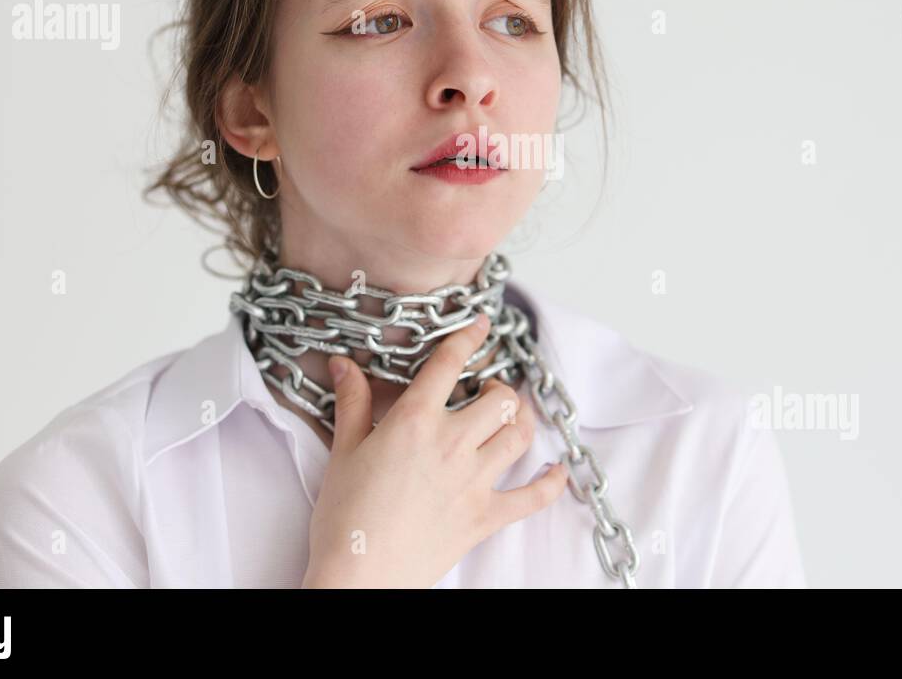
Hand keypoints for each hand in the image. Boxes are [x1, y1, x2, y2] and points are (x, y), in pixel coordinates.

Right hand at [301, 312, 568, 587]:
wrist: (359, 577)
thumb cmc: (345, 518)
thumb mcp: (343, 451)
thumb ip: (353, 403)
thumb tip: (345, 365)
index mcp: (415, 421)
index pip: (449, 363)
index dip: (469, 337)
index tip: (480, 324)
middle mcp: (452, 443)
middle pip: (499, 398)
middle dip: (499, 386)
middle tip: (488, 388)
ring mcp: (474, 481)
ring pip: (520, 435)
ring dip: (522, 419)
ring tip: (514, 415)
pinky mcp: (485, 517)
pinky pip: (533, 496)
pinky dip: (551, 482)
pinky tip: (558, 471)